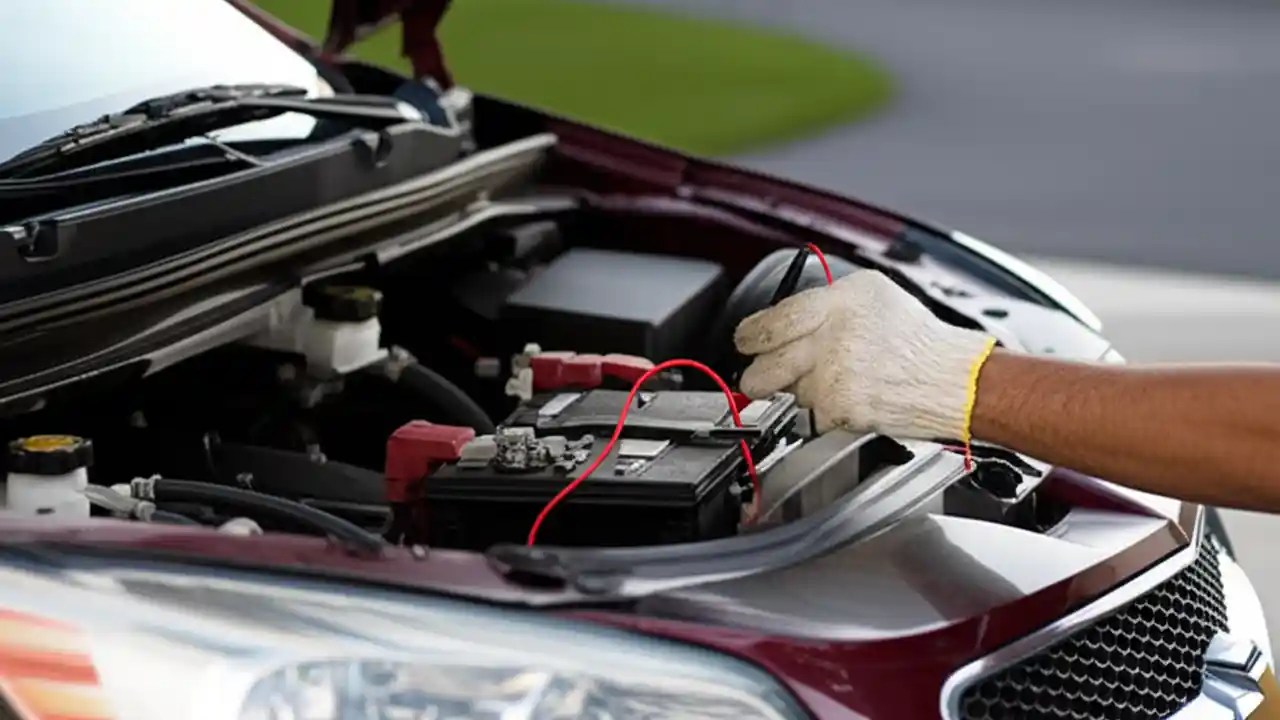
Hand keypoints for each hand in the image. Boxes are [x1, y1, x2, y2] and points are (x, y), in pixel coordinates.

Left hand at [733, 270, 995, 439]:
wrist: (952, 380)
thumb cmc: (916, 339)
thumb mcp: (872, 294)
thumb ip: (824, 301)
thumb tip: (785, 316)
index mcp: (837, 303)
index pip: (770, 322)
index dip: (750, 336)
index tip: (745, 342)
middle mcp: (830, 338)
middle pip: (762, 366)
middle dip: (756, 376)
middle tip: (760, 376)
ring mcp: (832, 377)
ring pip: (787, 393)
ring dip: (798, 391)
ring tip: (834, 381)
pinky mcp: (839, 410)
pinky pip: (810, 415)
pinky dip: (822, 411)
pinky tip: (849, 397)